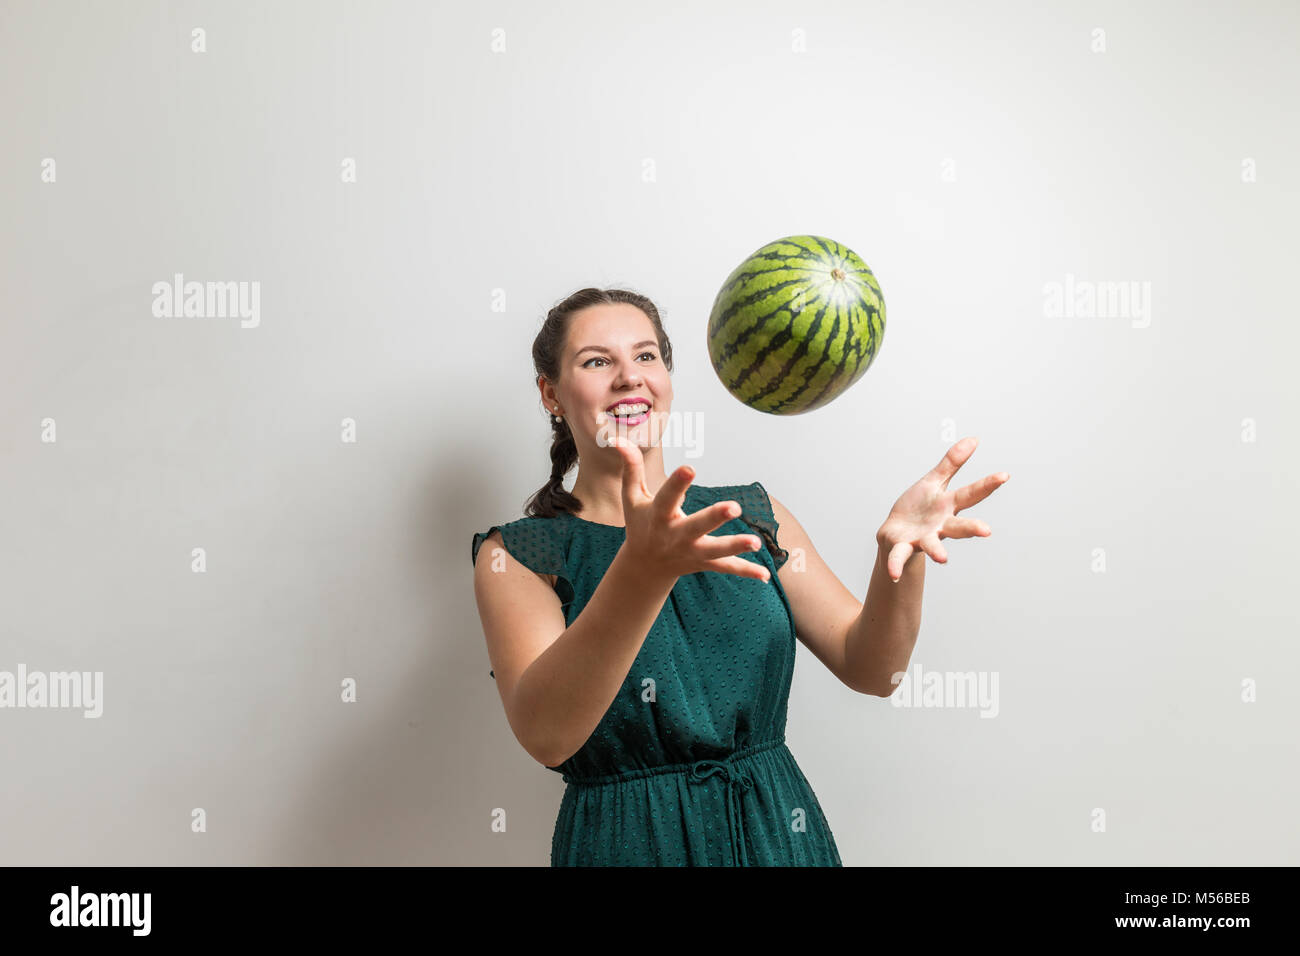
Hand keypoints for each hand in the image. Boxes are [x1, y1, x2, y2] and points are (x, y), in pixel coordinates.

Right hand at [610, 437, 769, 583]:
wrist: (644, 565)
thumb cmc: (640, 522)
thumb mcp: (632, 496)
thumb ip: (631, 468)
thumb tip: (617, 439)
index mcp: (659, 515)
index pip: (668, 497)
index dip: (678, 483)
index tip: (690, 468)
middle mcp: (676, 535)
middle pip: (697, 526)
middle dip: (714, 518)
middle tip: (735, 508)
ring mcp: (692, 551)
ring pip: (716, 550)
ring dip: (735, 546)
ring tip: (755, 542)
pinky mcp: (704, 563)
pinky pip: (727, 568)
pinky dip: (746, 571)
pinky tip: (765, 574)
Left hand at [877, 436, 1007, 581]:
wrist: (895, 532)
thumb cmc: (918, 507)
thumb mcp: (933, 482)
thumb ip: (952, 463)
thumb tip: (973, 439)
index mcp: (947, 506)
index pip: (970, 494)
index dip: (987, 484)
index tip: (1004, 475)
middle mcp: (940, 525)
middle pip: (958, 527)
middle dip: (971, 529)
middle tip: (986, 530)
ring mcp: (923, 538)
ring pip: (932, 545)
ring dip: (937, 551)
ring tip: (942, 559)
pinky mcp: (903, 547)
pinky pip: (899, 557)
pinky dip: (896, 565)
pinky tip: (893, 575)